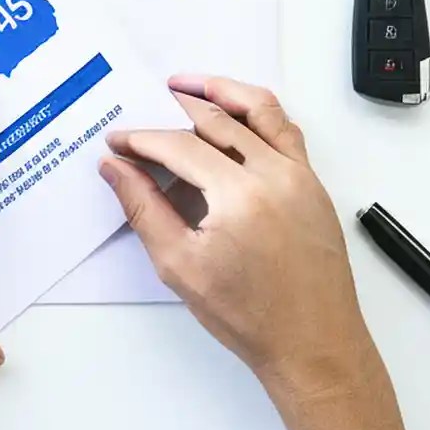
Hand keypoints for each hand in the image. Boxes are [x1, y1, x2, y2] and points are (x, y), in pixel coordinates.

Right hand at [99, 75, 414, 429]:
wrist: (312, 344)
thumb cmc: (251, 316)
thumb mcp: (180, 265)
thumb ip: (144, 208)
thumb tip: (116, 169)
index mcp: (240, 195)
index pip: (180, 147)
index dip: (142, 140)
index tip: (119, 142)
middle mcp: (275, 174)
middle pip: (215, 123)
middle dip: (172, 112)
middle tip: (142, 110)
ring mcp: (300, 175)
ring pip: (258, 112)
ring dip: (220, 92)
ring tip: (187, 86)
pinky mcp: (313, 183)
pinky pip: (285, 130)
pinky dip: (258, 113)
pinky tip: (236, 115)